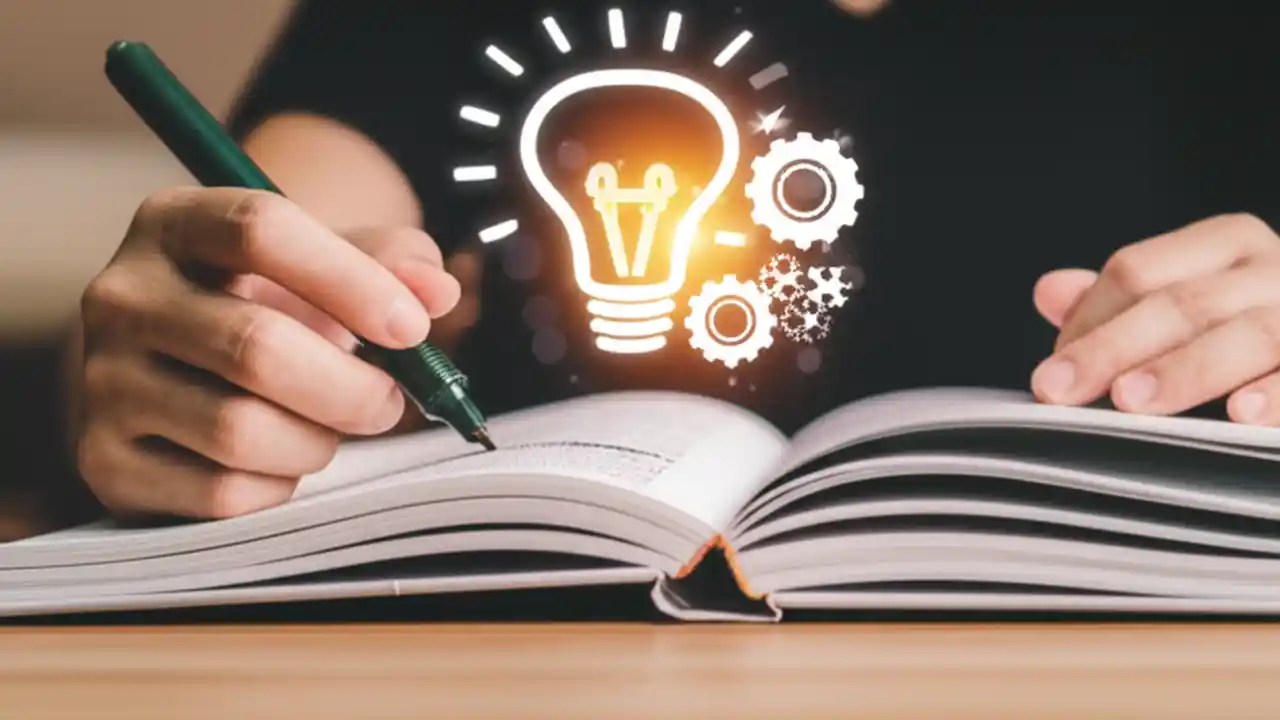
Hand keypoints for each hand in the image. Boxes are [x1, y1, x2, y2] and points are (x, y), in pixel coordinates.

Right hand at [77, 188, 460, 518]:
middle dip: (350, 387)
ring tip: (327, 428)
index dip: (351, 281)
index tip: (412, 328)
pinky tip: (279, 462)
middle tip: (390, 402)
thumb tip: (437, 292)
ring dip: (316, 442)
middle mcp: (122, 295)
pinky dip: (277, 486)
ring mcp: (103, 381)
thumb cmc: (265, 307)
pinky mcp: (104, 460)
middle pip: (255, 346)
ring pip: (240, 430)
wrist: (176, 372)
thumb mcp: (320, 266)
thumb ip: (388, 264)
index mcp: (175, 222)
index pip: (261, 231)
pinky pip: (221, 491)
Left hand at [1031, 213, 1279, 423]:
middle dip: (1114, 348)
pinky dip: (1278, 394)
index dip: (1088, 320)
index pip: (1138, 271)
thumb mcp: (1187, 305)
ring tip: (1133, 402)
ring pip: (1248, 334)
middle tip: (1062, 388)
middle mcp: (1275, 267)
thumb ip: (1120, 303)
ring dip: (1187, 371)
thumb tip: (1049, 291)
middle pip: (1180, 303)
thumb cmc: (1245, 332)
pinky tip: (1241, 416)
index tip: (1052, 372)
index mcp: (1227, 245)